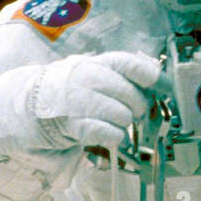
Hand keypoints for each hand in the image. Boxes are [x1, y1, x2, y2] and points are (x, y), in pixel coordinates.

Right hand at [27, 51, 161, 150]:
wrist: (37, 104)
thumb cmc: (77, 88)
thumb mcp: (98, 72)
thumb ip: (125, 74)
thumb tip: (160, 82)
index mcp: (98, 63)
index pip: (130, 64)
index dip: (152, 76)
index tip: (164, 86)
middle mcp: (89, 79)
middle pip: (132, 96)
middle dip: (139, 107)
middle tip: (133, 110)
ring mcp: (80, 102)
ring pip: (124, 117)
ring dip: (125, 123)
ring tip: (115, 120)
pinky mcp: (76, 126)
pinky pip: (111, 135)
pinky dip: (116, 137)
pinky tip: (110, 133)